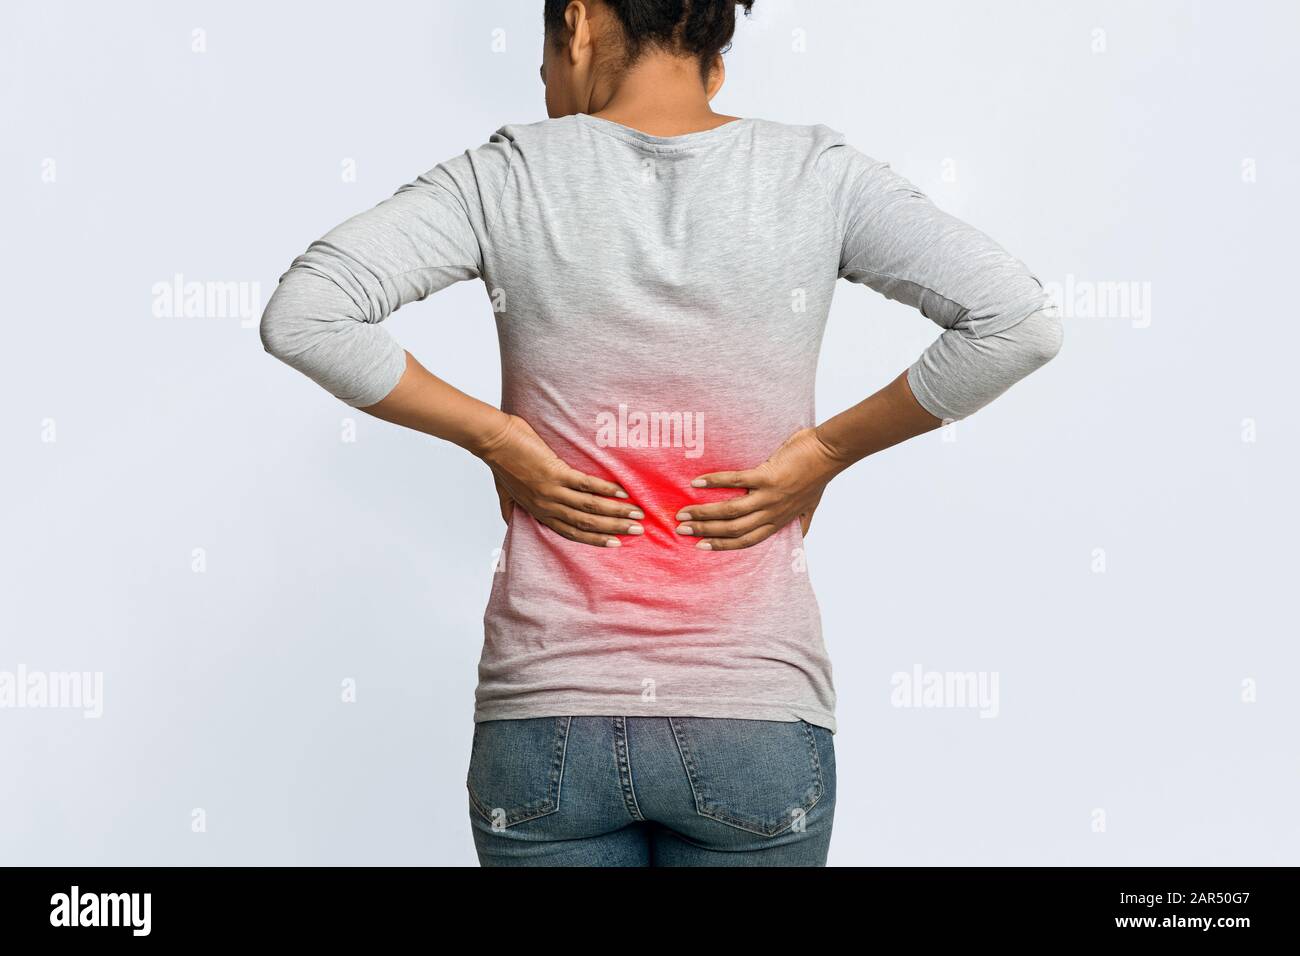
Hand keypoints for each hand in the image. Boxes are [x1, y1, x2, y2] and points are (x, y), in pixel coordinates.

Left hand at [477, 414, 643, 547]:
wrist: (492, 440)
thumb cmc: (499, 462)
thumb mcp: (504, 492)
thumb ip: (510, 508)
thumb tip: (510, 521)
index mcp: (538, 512)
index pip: (572, 532)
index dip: (596, 540)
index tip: (616, 543)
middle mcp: (547, 506)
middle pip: (587, 524)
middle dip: (615, 529)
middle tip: (638, 531)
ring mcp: (551, 491)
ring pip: (590, 508)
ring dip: (616, 512)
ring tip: (637, 513)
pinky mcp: (554, 473)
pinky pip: (585, 485)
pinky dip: (605, 489)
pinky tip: (622, 492)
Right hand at [675, 427, 845, 551]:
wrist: (830, 453)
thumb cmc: (819, 477)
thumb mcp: (812, 506)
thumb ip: (802, 522)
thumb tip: (800, 536)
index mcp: (778, 521)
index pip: (746, 540)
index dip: (722, 546)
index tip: (701, 546)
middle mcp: (771, 513)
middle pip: (732, 530)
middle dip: (704, 531)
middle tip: (682, 531)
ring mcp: (769, 496)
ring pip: (730, 511)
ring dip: (704, 513)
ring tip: (683, 513)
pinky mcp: (767, 476)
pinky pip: (735, 481)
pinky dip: (714, 482)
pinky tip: (697, 483)